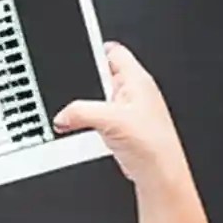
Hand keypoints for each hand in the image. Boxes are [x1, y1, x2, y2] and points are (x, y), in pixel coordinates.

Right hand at [53, 42, 190, 190]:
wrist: (159, 173)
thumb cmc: (151, 143)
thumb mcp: (110, 119)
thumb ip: (81, 112)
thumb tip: (62, 115)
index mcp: (137, 79)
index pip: (113, 52)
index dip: (93, 49)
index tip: (74, 53)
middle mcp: (135, 92)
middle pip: (101, 76)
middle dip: (86, 85)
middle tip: (76, 96)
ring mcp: (129, 110)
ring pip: (99, 99)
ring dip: (87, 109)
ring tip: (83, 119)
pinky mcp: (124, 127)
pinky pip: (100, 118)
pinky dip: (91, 123)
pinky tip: (88, 132)